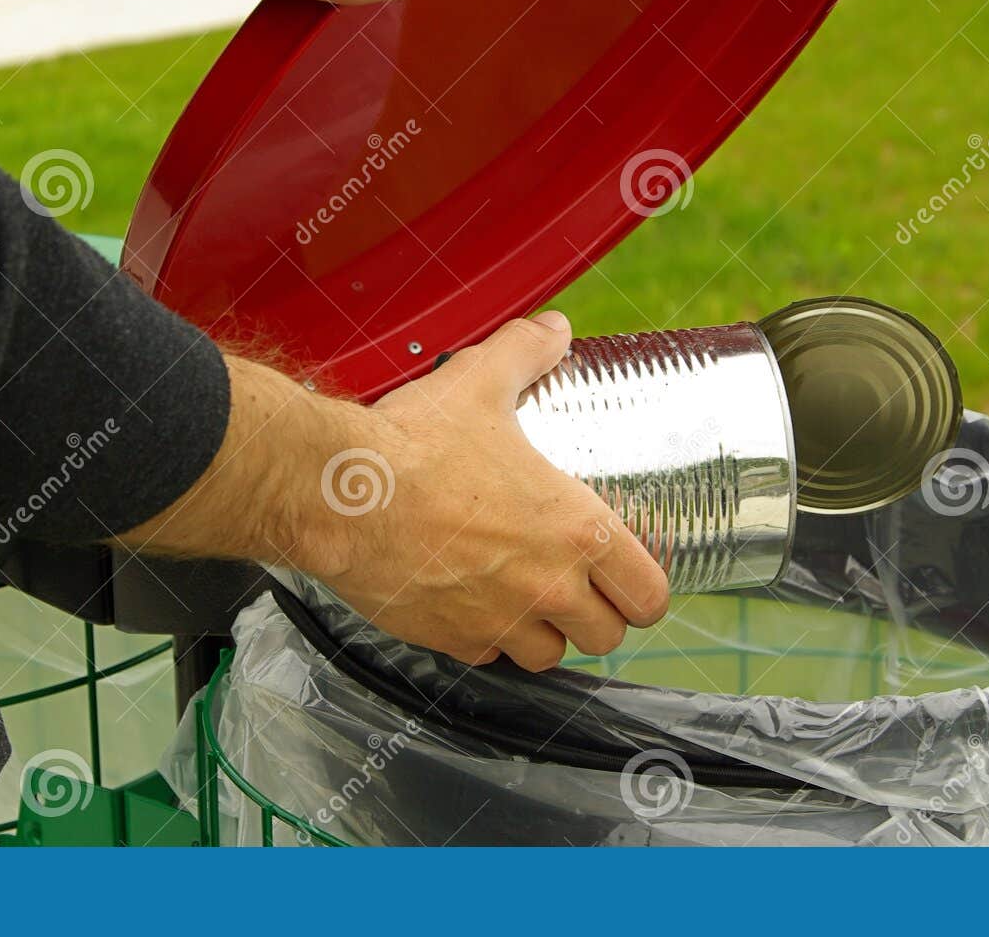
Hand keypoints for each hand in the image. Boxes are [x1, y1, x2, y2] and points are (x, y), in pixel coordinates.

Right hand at [293, 313, 670, 670]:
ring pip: (548, 655)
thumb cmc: (414, 445)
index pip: (648, 594)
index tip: (630, 577)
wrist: (340, 494)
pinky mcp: (450, 639)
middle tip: (579, 587)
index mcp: (576, 530)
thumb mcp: (480, 380)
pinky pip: (487, 657)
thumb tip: (554, 330)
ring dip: (545, 632)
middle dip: (597, 614)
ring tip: (528, 598)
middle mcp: (547, 586)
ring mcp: (498, 621)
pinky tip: (473, 600)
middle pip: (605, 636)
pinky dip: (487, 637)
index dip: (645, 588)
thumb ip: (526, 351)